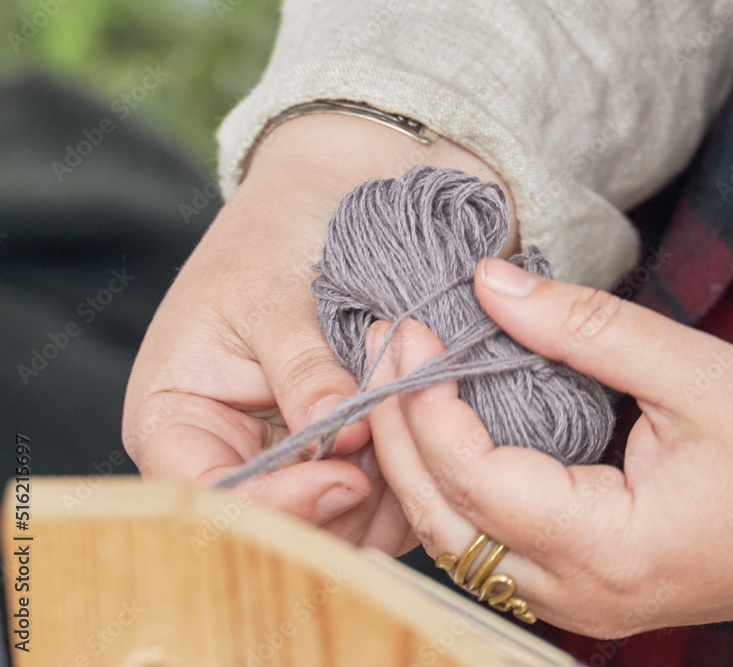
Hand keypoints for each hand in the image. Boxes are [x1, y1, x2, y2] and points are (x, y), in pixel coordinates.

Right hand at [122, 114, 516, 553]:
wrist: (332, 201)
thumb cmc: (276, 235)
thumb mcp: (274, 297)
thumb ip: (303, 374)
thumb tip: (339, 440)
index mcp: (176, 422)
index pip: (214, 498)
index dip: (276, 506)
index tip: (344, 481)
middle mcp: (231, 455)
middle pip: (281, 523)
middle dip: (344, 497)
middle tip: (397, 451)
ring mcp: (294, 462)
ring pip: (339, 519)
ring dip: (386, 486)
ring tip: (416, 422)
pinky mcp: (347, 456)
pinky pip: (380, 495)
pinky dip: (408, 472)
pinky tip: (428, 426)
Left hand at [362, 256, 732, 636]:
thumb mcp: (695, 371)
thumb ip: (583, 327)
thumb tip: (488, 281)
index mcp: (613, 548)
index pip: (476, 479)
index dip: (428, 402)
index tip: (411, 329)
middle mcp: (585, 596)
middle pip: (447, 523)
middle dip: (403, 434)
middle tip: (390, 345)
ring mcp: (586, 605)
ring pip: (461, 546)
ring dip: (422, 465)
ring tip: (406, 381)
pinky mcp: (593, 591)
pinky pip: (496, 550)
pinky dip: (460, 492)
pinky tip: (451, 432)